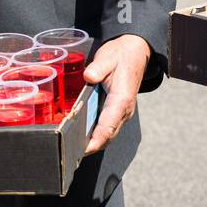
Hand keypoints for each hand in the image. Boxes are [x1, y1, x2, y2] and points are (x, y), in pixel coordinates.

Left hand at [81, 34, 150, 153]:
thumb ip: (98, 67)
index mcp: (122, 99)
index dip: (96, 140)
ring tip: (73, 148)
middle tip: (70, 153)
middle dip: (91, 147)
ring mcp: (122, 112)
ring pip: (108, 134)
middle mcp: (124, 110)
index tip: (83, 149)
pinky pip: (107, 128)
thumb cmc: (121, 55)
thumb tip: (88, 76)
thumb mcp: (108, 57)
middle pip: (107, 136)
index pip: (108, 126)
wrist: (136, 53)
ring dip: (93, 143)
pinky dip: (96, 135)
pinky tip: (81, 136)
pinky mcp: (118, 111)